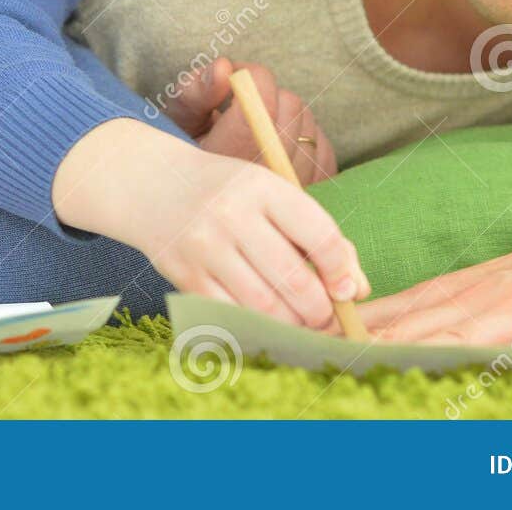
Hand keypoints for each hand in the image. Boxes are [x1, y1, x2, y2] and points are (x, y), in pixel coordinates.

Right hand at [53, 118, 367, 327]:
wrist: (154, 184)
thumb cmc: (230, 193)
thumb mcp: (272, 194)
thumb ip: (318, 235)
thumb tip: (356, 289)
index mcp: (262, 187)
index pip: (319, 235)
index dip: (341, 270)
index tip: (347, 289)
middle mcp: (231, 215)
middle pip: (294, 280)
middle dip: (320, 309)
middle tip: (325, 316)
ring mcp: (204, 247)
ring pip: (264, 306)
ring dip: (292, 323)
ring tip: (300, 321)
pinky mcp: (185, 276)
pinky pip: (233, 315)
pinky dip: (258, 326)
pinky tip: (268, 321)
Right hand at [163, 59, 336, 182]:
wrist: (202, 212)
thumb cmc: (186, 157)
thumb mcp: (176, 123)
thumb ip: (195, 93)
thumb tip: (224, 68)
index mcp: (225, 162)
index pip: (260, 102)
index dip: (250, 75)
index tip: (235, 77)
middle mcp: (262, 181)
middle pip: (290, 107)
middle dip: (268, 93)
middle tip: (245, 105)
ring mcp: (292, 192)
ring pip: (309, 125)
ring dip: (288, 116)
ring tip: (260, 130)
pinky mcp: (312, 198)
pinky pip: (325, 150)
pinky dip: (306, 139)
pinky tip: (280, 148)